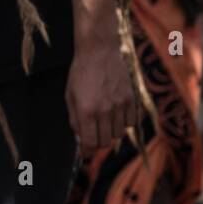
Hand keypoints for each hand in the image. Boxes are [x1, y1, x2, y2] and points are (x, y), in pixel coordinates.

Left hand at [66, 38, 137, 153]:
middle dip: (97, 141)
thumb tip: (80, 137)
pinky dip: (123, 122)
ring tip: (103, 117)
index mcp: (86, 110)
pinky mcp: (132, 100)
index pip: (90, 142)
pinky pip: (130, 122)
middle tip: (93, 132)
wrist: (100, 51)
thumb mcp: (70, 94)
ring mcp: (120, 106)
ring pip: (118, 134)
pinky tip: (116, 111)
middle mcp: (105, 111)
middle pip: (105, 142)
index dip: (87, 151)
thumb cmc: (81, 71)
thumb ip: (75, 118)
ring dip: (110, 131)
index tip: (86, 152)